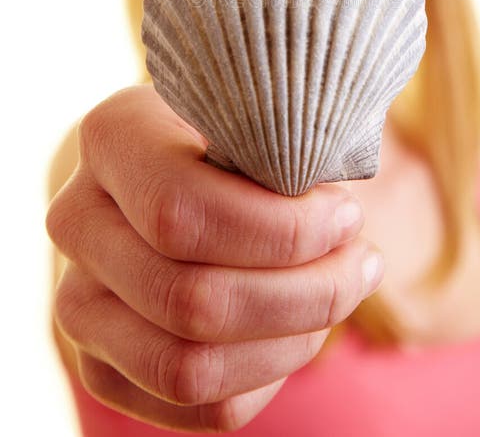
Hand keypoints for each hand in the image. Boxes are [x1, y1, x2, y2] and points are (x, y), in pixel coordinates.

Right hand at [46, 84, 382, 431]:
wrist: (164, 176)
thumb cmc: (230, 138)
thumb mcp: (252, 114)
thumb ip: (283, 147)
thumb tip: (338, 218)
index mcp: (111, 138)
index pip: (182, 213)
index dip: (281, 230)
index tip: (345, 214)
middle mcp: (77, 221)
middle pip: (193, 300)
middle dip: (306, 291)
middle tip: (361, 260)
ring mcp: (77, 301)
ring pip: (192, 369)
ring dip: (294, 338)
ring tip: (340, 293)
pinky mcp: (103, 367)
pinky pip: (201, 406)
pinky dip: (270, 375)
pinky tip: (300, 328)